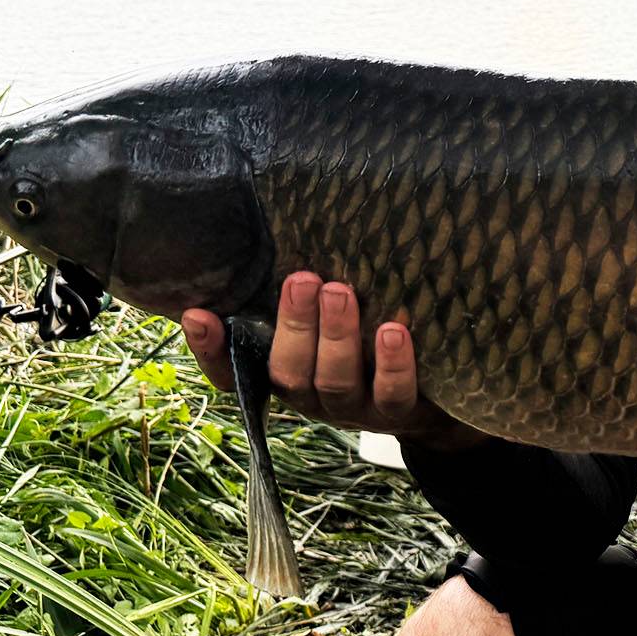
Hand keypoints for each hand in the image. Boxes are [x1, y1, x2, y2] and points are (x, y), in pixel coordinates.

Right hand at [181, 271, 488, 450]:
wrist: (439, 397)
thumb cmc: (373, 339)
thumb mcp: (334, 317)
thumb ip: (308, 290)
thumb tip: (294, 221)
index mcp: (286, 371)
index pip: (232, 371)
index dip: (210, 350)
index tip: (197, 313)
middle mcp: (312, 395)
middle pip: (287, 370)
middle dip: (293, 323)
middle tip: (302, 279)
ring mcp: (354, 408)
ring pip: (333, 381)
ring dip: (336, 336)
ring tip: (341, 293)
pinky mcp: (398, 413)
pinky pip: (392, 394)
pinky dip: (393, 364)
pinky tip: (394, 330)